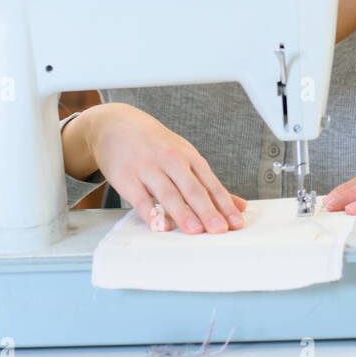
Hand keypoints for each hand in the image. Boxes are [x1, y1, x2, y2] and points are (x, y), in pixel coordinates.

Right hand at [77, 103, 246, 234]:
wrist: (116, 125)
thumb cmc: (156, 145)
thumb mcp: (186, 156)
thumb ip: (209, 184)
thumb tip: (239, 205)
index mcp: (190, 158)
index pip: (211, 184)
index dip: (225, 204)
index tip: (236, 222)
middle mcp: (172, 161)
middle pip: (193, 189)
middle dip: (208, 211)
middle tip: (220, 230)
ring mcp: (149, 169)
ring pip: (168, 194)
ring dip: (182, 213)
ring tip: (195, 231)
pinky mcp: (127, 178)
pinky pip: (140, 198)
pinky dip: (150, 213)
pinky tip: (160, 226)